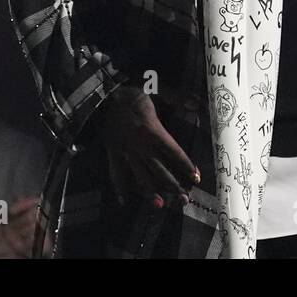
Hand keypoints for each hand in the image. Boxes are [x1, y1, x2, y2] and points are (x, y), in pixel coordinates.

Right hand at [95, 85, 199, 207]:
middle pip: (160, 169)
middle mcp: (140, 146)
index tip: (196, 177)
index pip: (173, 151)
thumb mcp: (155, 90)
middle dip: (173, 185)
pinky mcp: (113, 154)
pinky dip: (120, 188)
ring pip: (140, 176)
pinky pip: (116, 173)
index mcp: (153, 131)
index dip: (185, 165)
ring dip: (151, 192)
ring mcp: (126, 152)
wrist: (101, 97)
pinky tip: (125, 201)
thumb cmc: (130, 94)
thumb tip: (196, 103)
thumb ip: (176, 97)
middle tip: (184, 200)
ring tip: (161, 206)